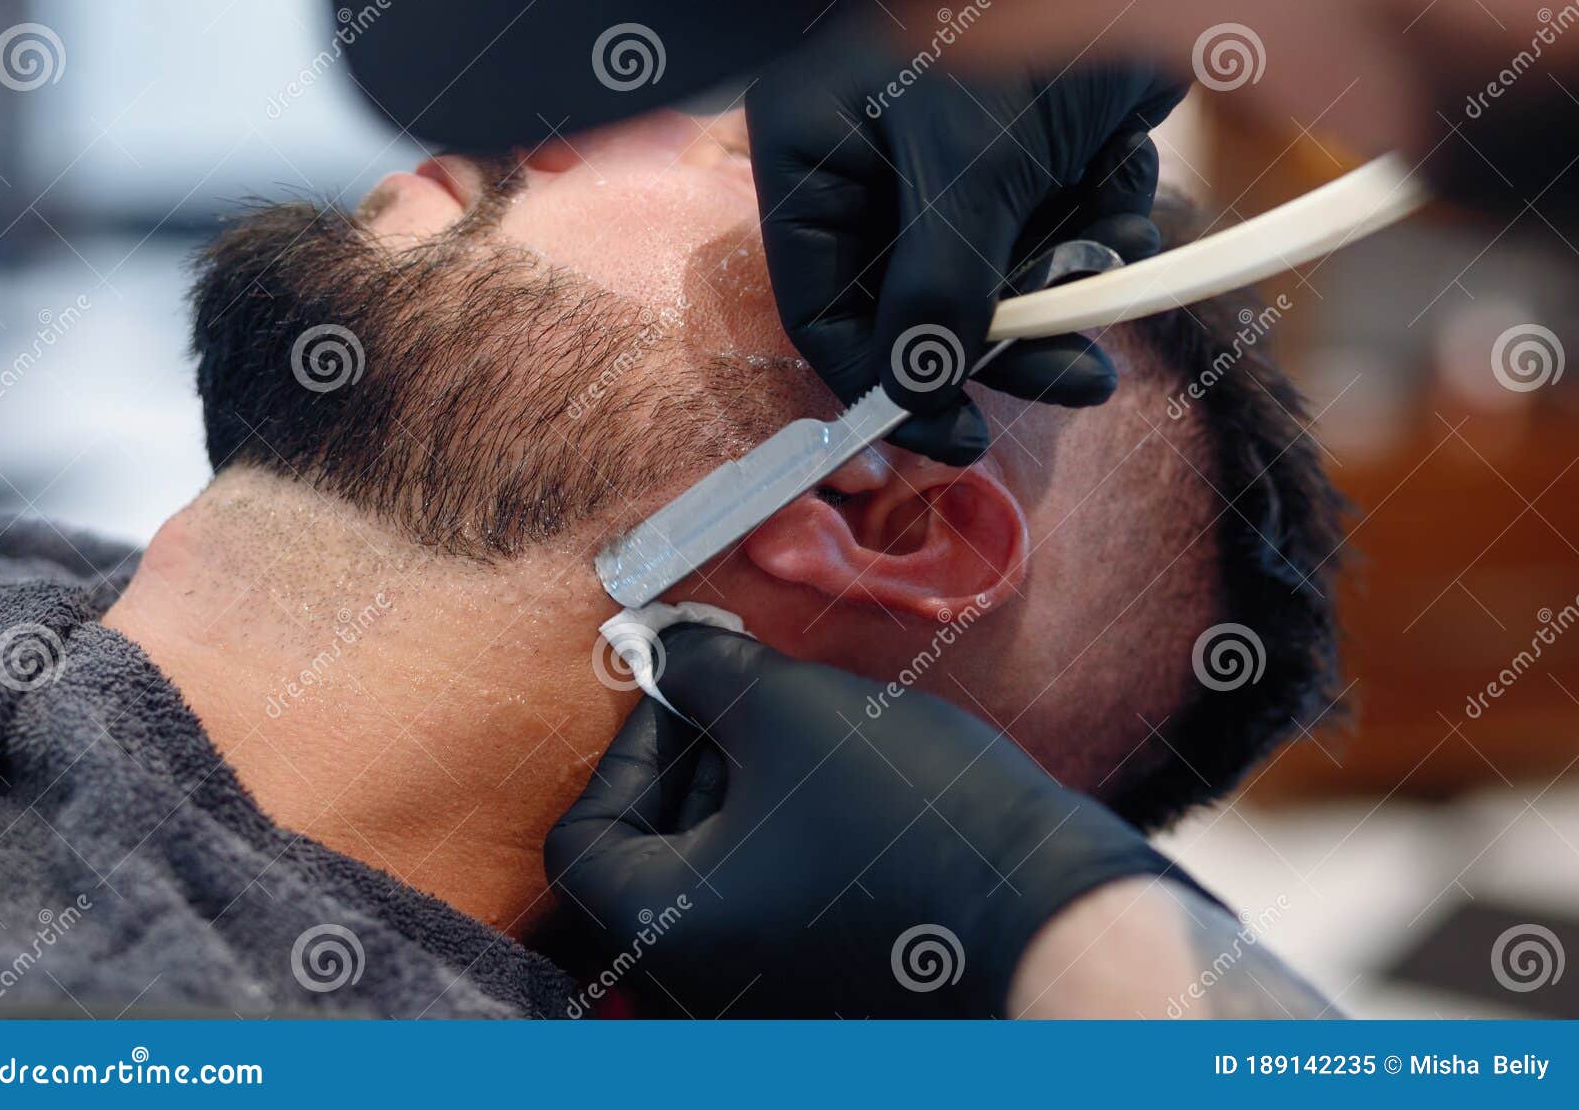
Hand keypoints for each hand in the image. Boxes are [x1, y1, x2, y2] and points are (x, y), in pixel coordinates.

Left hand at [544, 625, 1197, 1016]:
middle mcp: (701, 979)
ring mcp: (764, 990)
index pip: (584, 839)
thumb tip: (662, 645)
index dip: (629, 746)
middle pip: (647, 856)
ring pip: (712, 874)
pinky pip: (768, 899)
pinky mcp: (821, 983)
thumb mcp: (788, 709)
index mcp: (669, 927)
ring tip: (804, 733)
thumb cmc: (914, 816)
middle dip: (690, 759)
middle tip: (746, 695)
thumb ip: (702, 671)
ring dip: (738, 792)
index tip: (686, 691)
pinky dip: (780, 836)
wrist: (1052, 911)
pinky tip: (838, 784)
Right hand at [746, 25, 1186, 464]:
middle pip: (912, 311)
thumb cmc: (1038, 37)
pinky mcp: (1008, 171)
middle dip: (1006, 336)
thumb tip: (912, 392)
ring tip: (1117, 255)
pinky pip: (1039, 249)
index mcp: (811, 147)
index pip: (818, 305)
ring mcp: (938, 173)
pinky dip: (1091, 240)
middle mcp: (863, 167)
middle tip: (1075, 377)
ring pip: (987, 290)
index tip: (952, 432)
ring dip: (1062, 286)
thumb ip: (937, 289)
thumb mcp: (975, 167)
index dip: (884, 381)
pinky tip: (1119, 193)